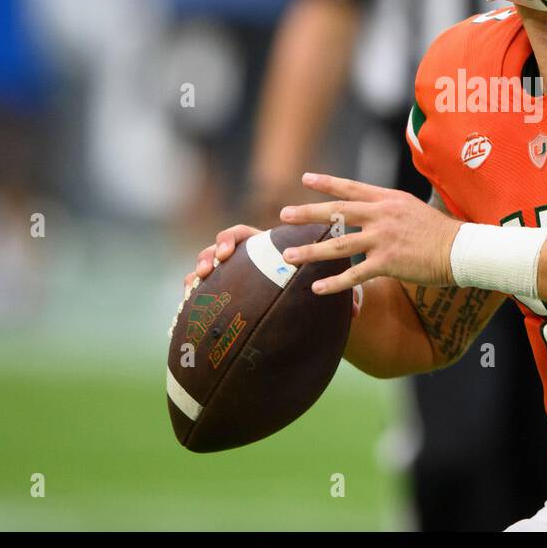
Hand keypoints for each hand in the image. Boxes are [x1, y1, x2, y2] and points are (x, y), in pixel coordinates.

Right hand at [180, 222, 363, 315]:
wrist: (301, 307)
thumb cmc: (315, 293)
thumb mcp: (326, 288)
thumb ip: (340, 293)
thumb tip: (358, 312)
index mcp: (265, 250)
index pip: (244, 235)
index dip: (233, 239)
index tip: (231, 250)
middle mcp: (244, 260)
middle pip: (220, 247)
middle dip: (212, 252)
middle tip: (214, 264)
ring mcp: (231, 276)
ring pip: (208, 266)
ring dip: (199, 268)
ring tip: (197, 280)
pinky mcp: (223, 294)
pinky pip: (203, 291)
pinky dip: (193, 292)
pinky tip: (188, 303)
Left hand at [278, 172, 461, 294]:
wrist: (461, 249)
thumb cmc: (439, 232)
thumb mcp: (412, 208)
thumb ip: (389, 208)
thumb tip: (372, 210)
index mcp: (388, 200)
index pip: (351, 188)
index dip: (327, 183)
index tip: (305, 179)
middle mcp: (382, 215)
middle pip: (337, 212)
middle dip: (308, 213)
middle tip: (284, 215)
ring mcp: (384, 238)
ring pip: (339, 244)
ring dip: (310, 252)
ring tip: (288, 257)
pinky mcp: (388, 262)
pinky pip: (355, 274)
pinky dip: (334, 283)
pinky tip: (317, 289)